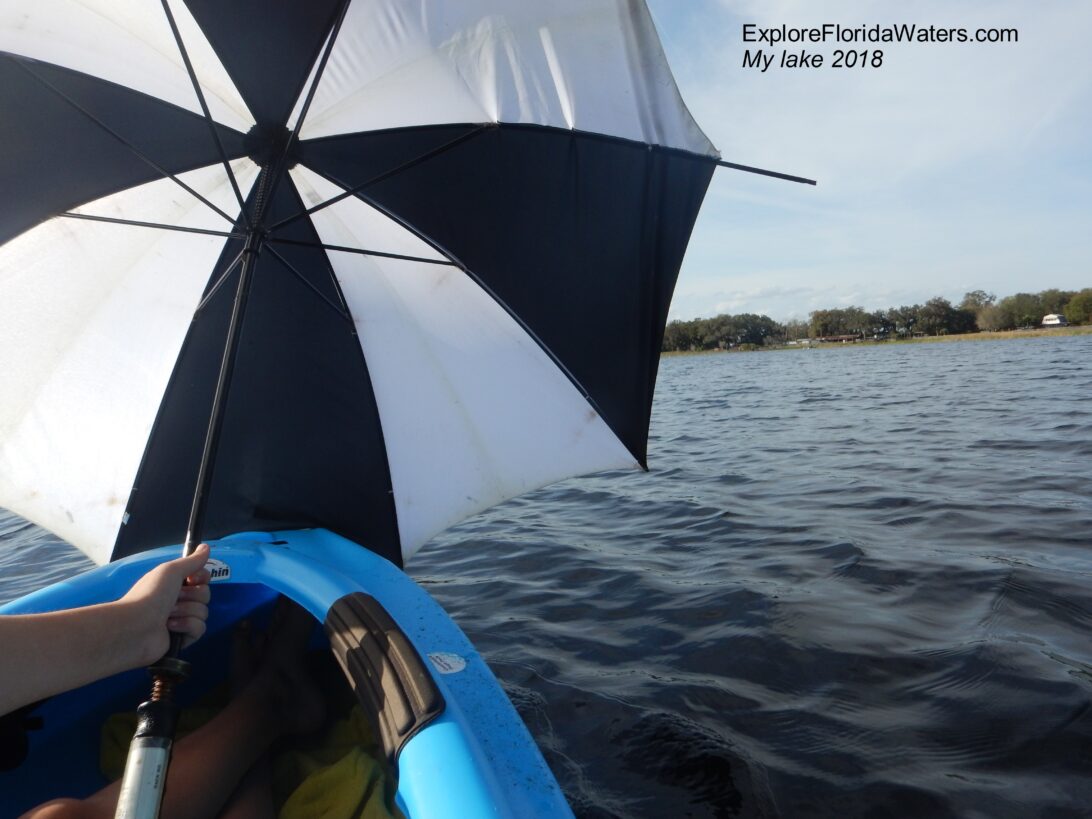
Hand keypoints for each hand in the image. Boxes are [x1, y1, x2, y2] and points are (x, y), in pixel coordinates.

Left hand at [120, 544, 211, 663]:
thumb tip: (206, 546)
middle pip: (205, 595)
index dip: (201, 578)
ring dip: (186, 611)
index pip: (202, 579)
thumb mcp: (171, 571)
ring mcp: (181, 620)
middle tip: (175, 598)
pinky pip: (200, 628)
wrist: (136, 625)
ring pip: (203, 612)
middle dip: (192, 596)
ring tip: (168, 615)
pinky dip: (187, 625)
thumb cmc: (151, 594)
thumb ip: (192, 560)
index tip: (192, 579)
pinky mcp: (183, 638)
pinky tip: (170, 627)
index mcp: (174, 584)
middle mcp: (178, 600)